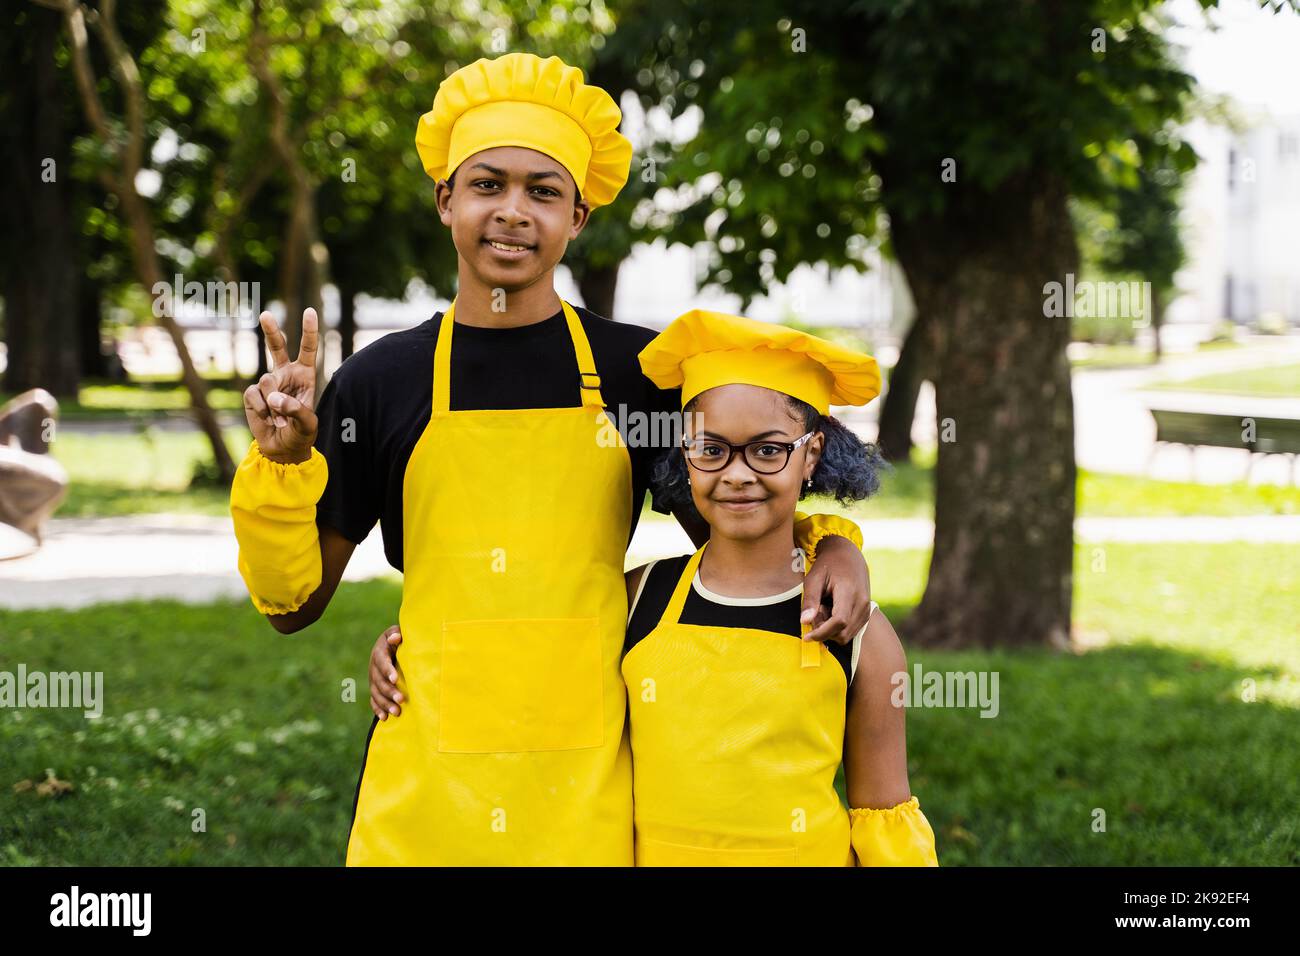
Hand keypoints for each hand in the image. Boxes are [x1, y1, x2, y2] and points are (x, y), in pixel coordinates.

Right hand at [242, 308, 318, 463]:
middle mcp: (286, 374)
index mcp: (305, 376)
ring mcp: (268, 383)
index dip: (309, 331)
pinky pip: (254, 395)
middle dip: (271, 331)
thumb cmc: (301, 434)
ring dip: (273, 403)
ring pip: (266, 381)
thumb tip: (275, 397)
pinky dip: (261, 410)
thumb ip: (296, 410)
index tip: (310, 311)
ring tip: (279, 419)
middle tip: (266, 314)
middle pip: (277, 347)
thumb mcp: (308, 425)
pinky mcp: (252, 394)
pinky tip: (267, 419)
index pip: (308, 350)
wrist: (281, 448)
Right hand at [369, 625, 403, 719]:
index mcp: (379, 653)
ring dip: (385, 704)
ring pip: (376, 693)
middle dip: (389, 691)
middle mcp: (374, 668)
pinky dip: (378, 709)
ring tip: (397, 712)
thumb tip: (395, 637)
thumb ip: (397, 634)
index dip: (388, 670)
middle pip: (379, 681)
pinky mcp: (375, 688)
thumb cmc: (399, 638)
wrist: (391, 645)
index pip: (382, 662)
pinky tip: (385, 718)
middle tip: (401, 700)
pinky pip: (374, 700)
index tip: (395, 679)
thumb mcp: (397, 633)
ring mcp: (373, 680)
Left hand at [801, 535, 872, 644]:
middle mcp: (862, 603)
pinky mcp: (866, 613)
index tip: (806, 636)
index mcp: (849, 591)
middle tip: (815, 613)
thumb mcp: (814, 578)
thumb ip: (810, 600)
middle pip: (843, 632)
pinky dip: (838, 629)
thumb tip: (804, 622)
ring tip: (823, 610)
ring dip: (831, 631)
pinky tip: (831, 612)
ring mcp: (867, 609)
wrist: (848, 556)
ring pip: (847, 635)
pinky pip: (851, 631)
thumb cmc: (828, 565)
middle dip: (824, 631)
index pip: (839, 622)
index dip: (822, 633)